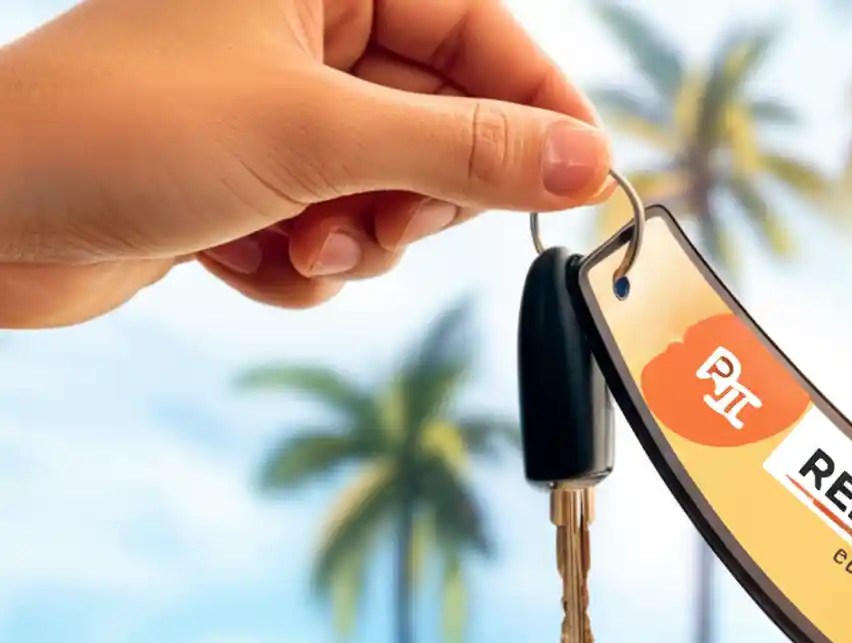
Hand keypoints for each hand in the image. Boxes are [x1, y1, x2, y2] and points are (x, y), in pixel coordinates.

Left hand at [0, 0, 611, 327]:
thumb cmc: (121, 132)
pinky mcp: (252, 175)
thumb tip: (586, 162)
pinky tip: (240, 258)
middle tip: (388, 224)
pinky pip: (334, 226)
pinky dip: (305, 261)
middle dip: (417, 193)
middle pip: (442, 118)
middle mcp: (306, 31)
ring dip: (357, 238)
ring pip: (391, 186)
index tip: (583, 176)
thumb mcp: (318, 138)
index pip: (480, 28)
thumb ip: (464, 151)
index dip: (537, 104)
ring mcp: (279, 107)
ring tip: (299, 248)